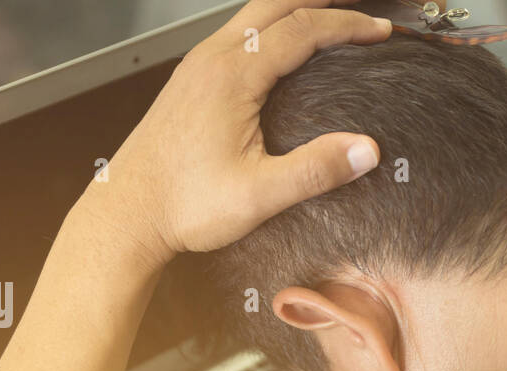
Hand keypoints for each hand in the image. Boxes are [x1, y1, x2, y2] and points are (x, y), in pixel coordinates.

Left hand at [87, 0, 391, 263]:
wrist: (127, 214)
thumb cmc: (183, 205)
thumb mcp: (259, 195)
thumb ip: (315, 170)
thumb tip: (367, 151)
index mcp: (232, 75)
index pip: (303, 30)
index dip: (348, 26)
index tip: (380, 32)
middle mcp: (211, 60)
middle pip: (275, 3)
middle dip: (322, 0)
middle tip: (358, 6)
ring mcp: (196, 68)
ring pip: (252, 14)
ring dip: (293, 8)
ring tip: (326, 15)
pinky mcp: (189, 82)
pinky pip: (235, 35)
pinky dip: (269, 27)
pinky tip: (280, 49)